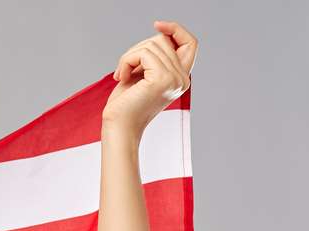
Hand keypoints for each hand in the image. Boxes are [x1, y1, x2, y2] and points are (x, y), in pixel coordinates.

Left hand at [102, 21, 197, 138]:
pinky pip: (144, 52)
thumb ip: (153, 57)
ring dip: (130, 56)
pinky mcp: (162, 79)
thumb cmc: (125, 105)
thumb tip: (160, 33)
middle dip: (138, 49)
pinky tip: (120, 77)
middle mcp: (183, 78)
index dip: (176, 29)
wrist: (118, 128)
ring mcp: (174, 79)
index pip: (190, 43)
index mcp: (181, 78)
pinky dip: (127, 60)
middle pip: (163, 40)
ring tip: (122, 74)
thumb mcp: (142, 74)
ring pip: (153, 43)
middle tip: (124, 69)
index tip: (158, 24)